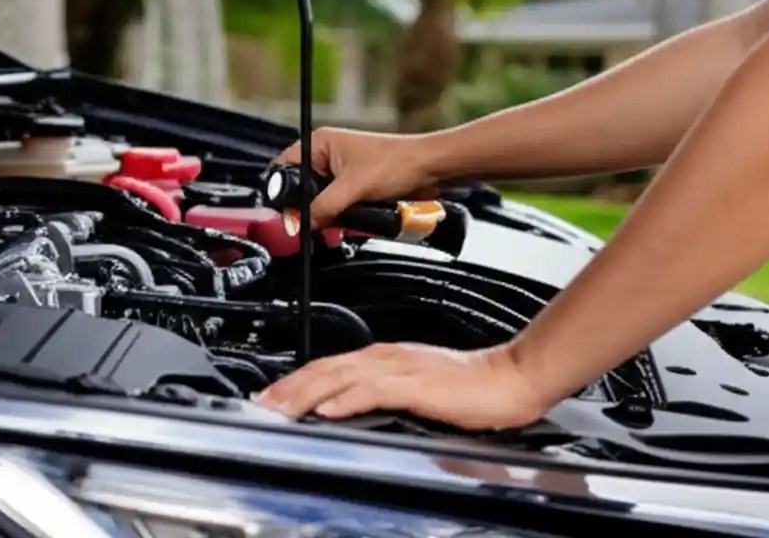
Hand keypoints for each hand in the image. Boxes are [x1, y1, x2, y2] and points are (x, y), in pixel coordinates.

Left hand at [252, 342, 550, 430]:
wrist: (508, 377)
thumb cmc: (468, 385)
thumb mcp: (413, 387)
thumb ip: (379, 393)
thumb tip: (343, 409)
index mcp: (382, 358)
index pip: (326, 367)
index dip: (293, 382)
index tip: (269, 398)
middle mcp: (385, 358)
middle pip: (324, 369)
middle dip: (287, 388)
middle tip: (259, 405)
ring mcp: (400, 368)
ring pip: (340, 377)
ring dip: (305, 393)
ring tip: (280, 408)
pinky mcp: (417, 384)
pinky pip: (374, 390)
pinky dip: (347, 399)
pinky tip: (328, 409)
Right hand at [274, 128, 440, 226]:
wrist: (430, 169)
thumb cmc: (398, 163)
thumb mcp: (353, 188)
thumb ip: (324, 207)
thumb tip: (303, 224)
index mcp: (320, 143)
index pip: (286, 166)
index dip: (282, 191)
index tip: (286, 213)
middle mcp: (328, 154)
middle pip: (301, 187)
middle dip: (306, 207)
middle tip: (312, 223)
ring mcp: (341, 170)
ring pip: (319, 198)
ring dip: (325, 213)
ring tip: (333, 224)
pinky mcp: (354, 184)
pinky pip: (336, 203)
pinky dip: (338, 215)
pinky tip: (345, 223)